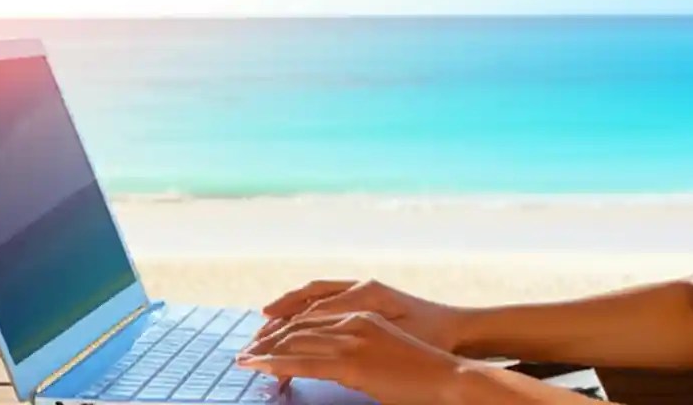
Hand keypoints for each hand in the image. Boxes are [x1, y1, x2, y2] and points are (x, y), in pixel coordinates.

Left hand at [250, 279, 466, 390]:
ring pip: (295, 341)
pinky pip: (303, 361)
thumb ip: (360, 350)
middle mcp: (354, 320)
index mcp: (362, 314)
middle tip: (245, 351)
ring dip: (264, 351)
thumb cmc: (422, 371)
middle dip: (268, 339)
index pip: (311, 317)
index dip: (284, 329)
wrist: (449, 377)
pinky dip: (274, 364)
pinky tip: (257, 367)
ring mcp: (352, 339)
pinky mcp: (352, 362)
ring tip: (243, 359)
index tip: (264, 341)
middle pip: (298, 325)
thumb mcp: (386, 349)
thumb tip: (341, 366)